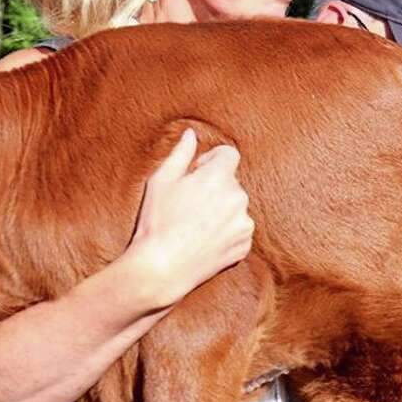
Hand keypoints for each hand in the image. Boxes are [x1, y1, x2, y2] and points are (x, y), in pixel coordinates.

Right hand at [123, 129, 254, 308]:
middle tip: (189, 204)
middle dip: (214, 186)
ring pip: (235, 206)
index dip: (211, 160)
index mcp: (218, 177)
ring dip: (221, 209)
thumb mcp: (161, 181)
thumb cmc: (157, 221)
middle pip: (231, 181)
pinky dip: (225, 231)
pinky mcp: (244, 245)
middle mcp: (238, 198)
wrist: (162, 268)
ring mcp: (243, 224)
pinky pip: (237, 229)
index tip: (196, 174)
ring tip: (194, 225)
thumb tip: (191, 134)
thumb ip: (180, 153)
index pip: (229, 154)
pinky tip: (202, 239)